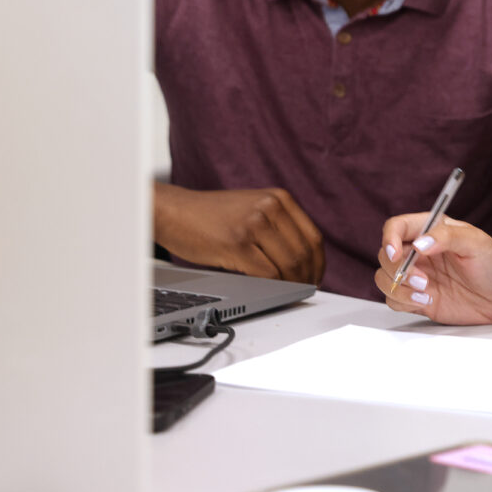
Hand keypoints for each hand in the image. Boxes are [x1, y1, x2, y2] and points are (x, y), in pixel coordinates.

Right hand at [154, 183, 324, 285]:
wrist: (173, 211)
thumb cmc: (210, 216)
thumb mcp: (252, 208)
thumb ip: (277, 224)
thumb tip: (302, 258)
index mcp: (279, 198)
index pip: (312, 237)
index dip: (318, 262)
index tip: (316, 277)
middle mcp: (270, 207)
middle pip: (303, 252)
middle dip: (307, 277)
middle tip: (305, 291)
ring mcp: (253, 224)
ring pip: (288, 264)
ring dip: (292, 284)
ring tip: (290, 293)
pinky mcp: (236, 244)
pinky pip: (266, 272)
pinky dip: (273, 286)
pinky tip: (271, 290)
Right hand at [375, 213, 491, 325]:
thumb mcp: (477, 243)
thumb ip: (448, 238)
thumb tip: (419, 244)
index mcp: (431, 230)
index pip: (397, 227)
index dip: (389, 238)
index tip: (396, 253)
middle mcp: (420, 252)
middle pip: (386, 255)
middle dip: (398, 269)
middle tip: (423, 279)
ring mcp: (418, 276)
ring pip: (385, 279)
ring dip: (399, 288)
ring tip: (426, 293)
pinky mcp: (418, 298)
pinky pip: (394, 300)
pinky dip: (403, 302)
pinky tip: (427, 302)